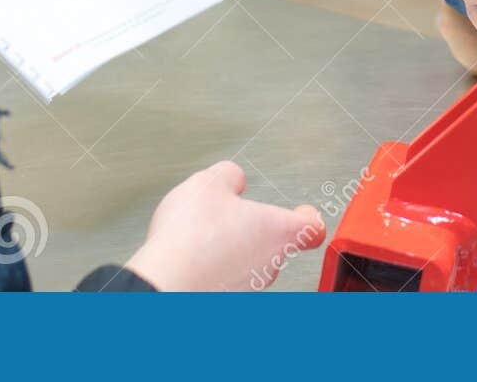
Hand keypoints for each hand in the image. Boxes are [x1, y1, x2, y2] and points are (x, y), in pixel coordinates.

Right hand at [123, 160, 323, 290]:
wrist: (164, 285)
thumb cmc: (191, 239)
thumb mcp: (209, 184)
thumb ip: (230, 175)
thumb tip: (234, 179)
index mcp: (278, 232)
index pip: (312, 228)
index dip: (307, 217)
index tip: (303, 211)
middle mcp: (270, 265)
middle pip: (276, 244)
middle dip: (255, 229)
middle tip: (231, 217)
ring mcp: (248, 288)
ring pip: (250, 263)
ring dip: (232, 250)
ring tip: (203, 238)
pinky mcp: (225, 301)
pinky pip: (226, 281)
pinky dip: (214, 270)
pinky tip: (191, 259)